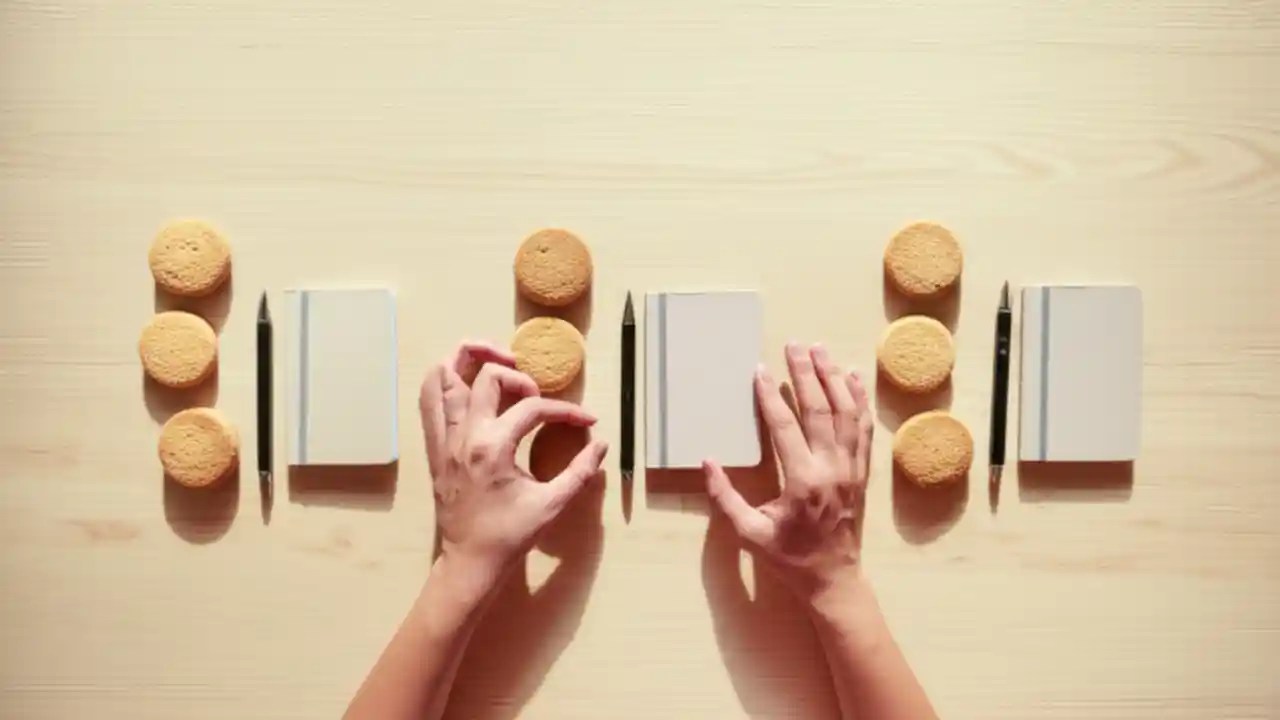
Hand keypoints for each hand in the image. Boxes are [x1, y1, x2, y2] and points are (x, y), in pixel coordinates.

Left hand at [420, 341, 607, 596]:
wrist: (470, 562)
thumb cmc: (510, 535)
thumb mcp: (551, 504)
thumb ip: (579, 471)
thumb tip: (601, 445)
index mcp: (493, 448)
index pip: (533, 409)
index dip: (565, 411)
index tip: (586, 419)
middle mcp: (464, 436)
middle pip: (487, 376)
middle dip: (517, 372)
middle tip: (534, 387)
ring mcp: (443, 440)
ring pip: (442, 378)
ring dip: (469, 365)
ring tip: (495, 367)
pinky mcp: (433, 448)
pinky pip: (427, 402)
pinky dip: (444, 384)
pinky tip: (466, 386)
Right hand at [704, 342, 872, 602]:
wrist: (834, 580)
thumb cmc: (789, 559)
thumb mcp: (749, 534)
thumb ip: (725, 498)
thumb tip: (706, 462)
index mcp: (802, 482)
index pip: (785, 428)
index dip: (771, 397)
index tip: (759, 371)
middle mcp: (831, 469)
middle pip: (820, 410)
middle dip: (806, 374)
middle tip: (794, 345)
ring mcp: (852, 470)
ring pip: (847, 413)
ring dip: (834, 379)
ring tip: (821, 350)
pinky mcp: (862, 473)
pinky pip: (864, 430)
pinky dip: (859, 401)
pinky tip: (853, 378)